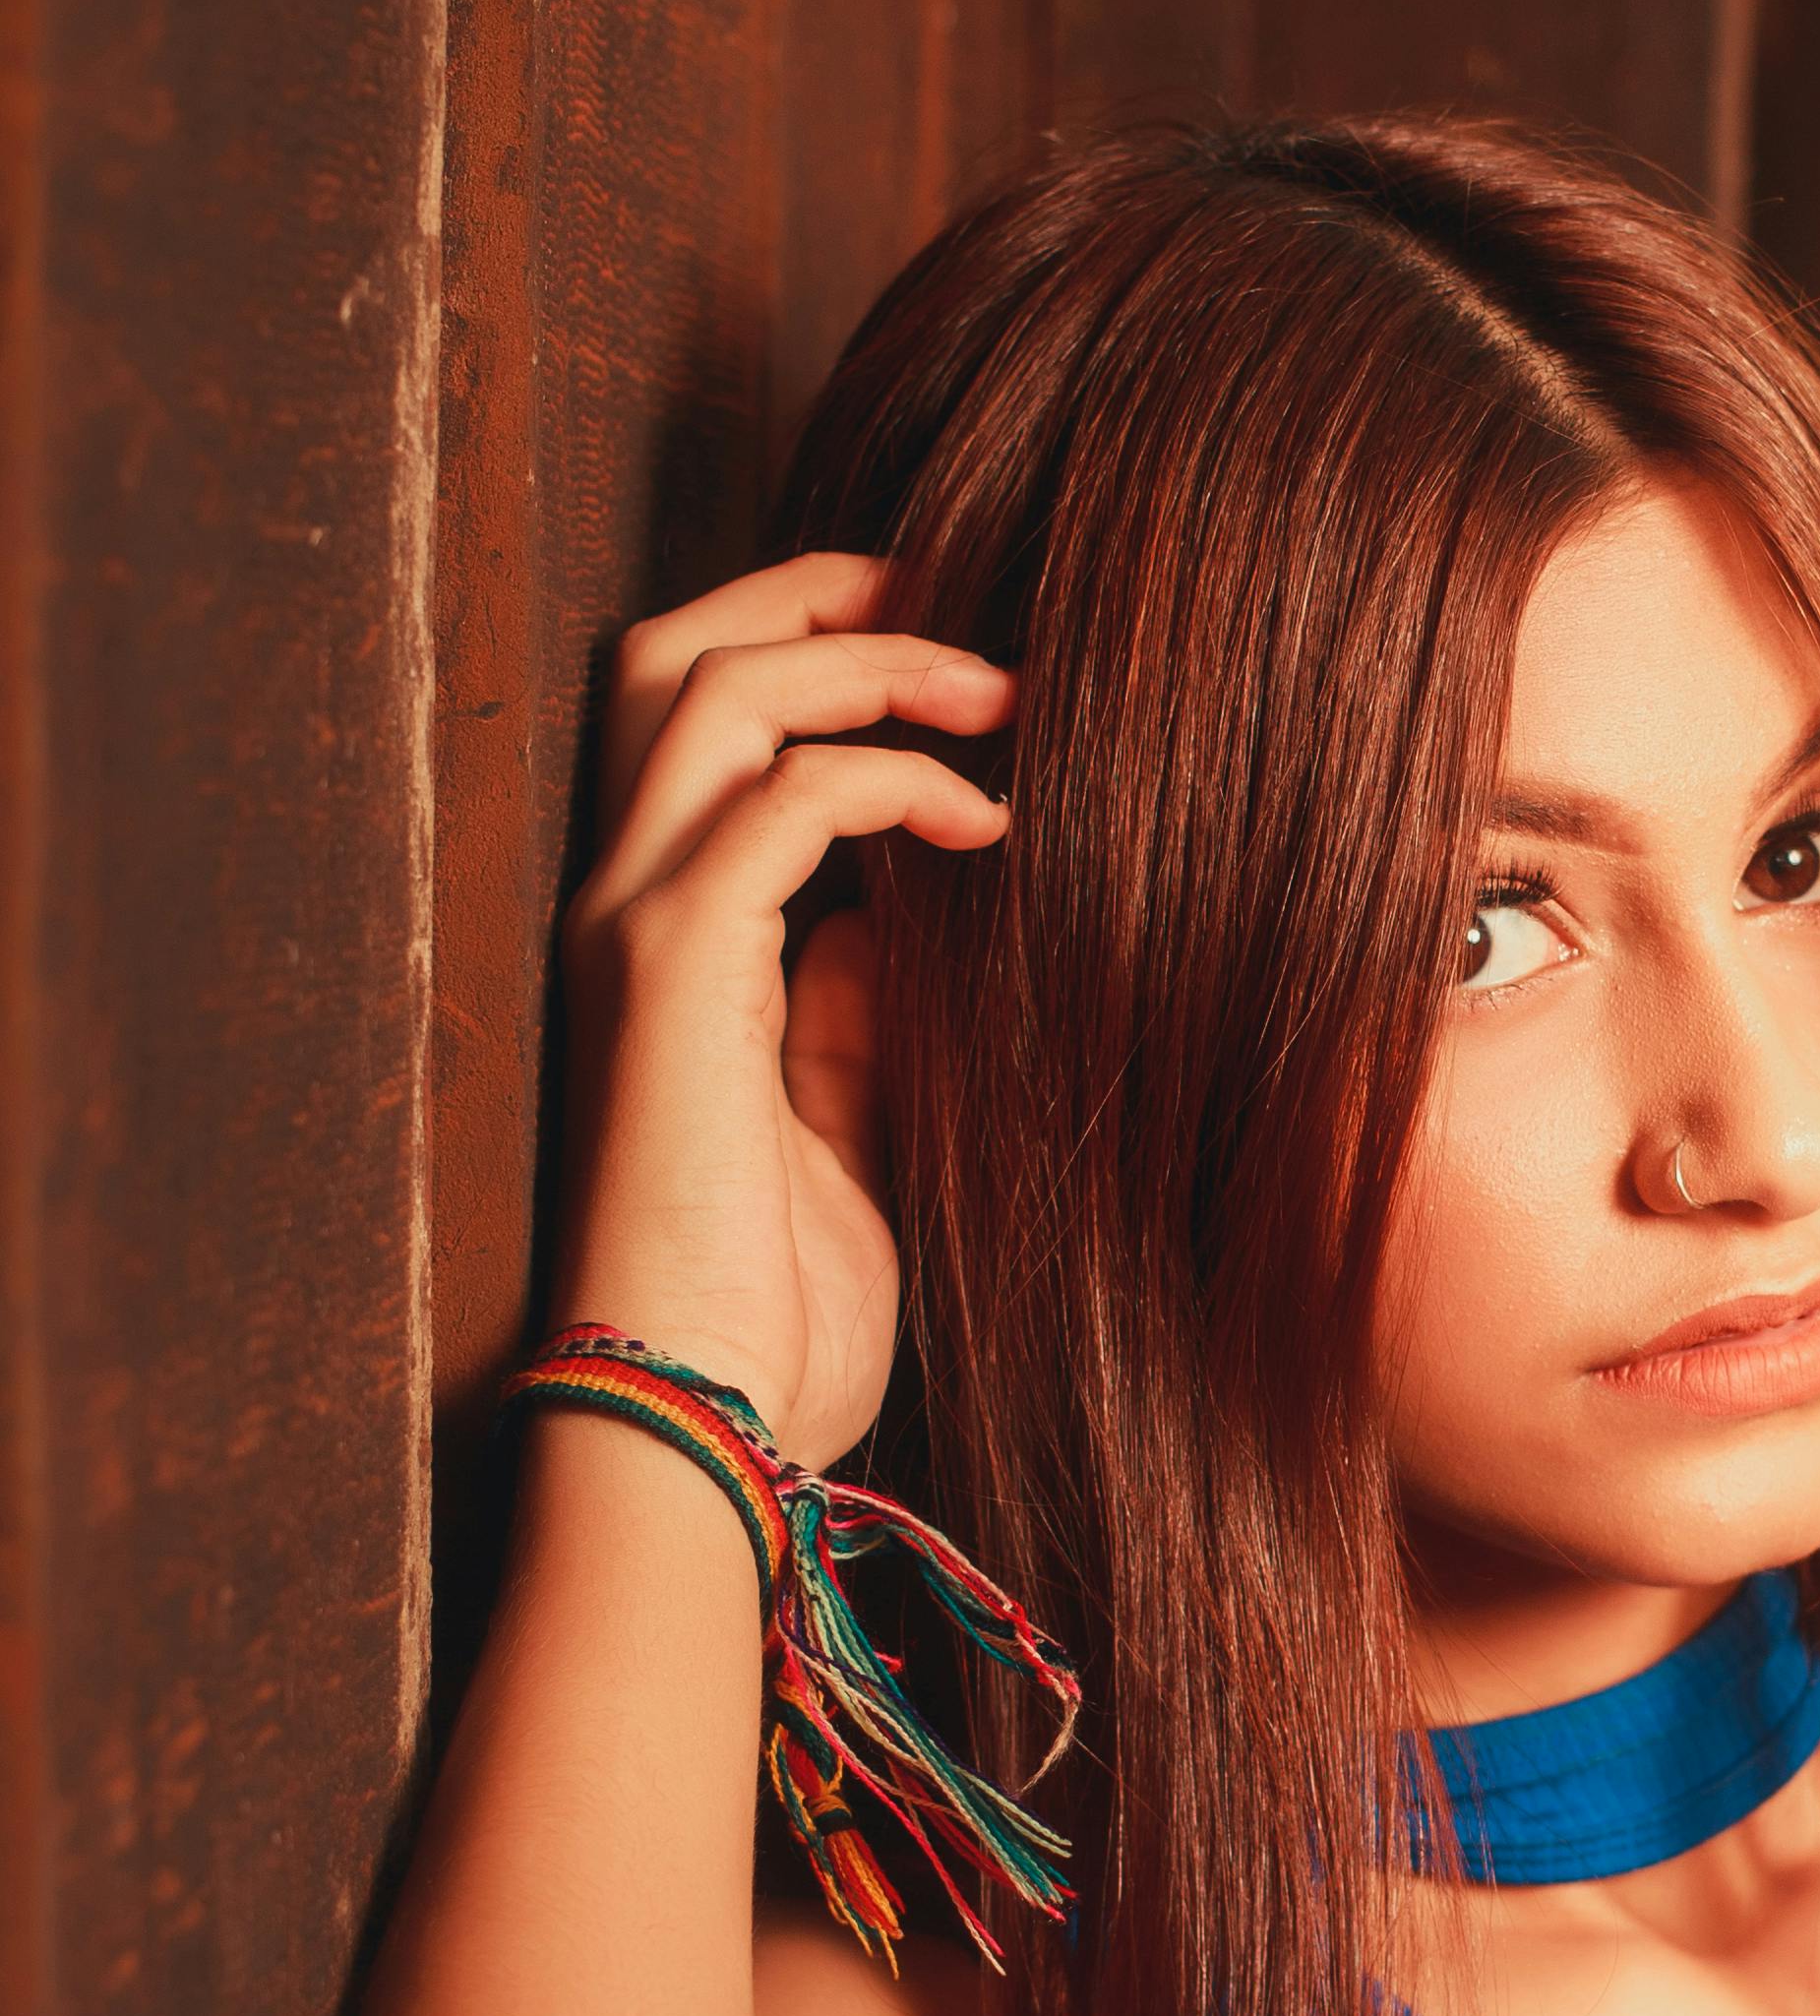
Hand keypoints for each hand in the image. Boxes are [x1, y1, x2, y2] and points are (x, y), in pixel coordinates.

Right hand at [550, 553, 1015, 1468]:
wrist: (703, 1426)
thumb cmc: (773, 1318)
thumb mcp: (844, 1136)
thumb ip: (854, 1020)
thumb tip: (895, 926)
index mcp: (659, 939)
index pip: (708, 719)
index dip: (824, 653)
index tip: (967, 669)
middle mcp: (623, 905)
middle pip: (681, 646)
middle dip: (824, 589)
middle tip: (971, 604)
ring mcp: (634, 926)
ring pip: (714, 680)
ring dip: (867, 655)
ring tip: (999, 687)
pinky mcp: (673, 970)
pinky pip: (780, 797)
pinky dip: (890, 776)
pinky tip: (986, 827)